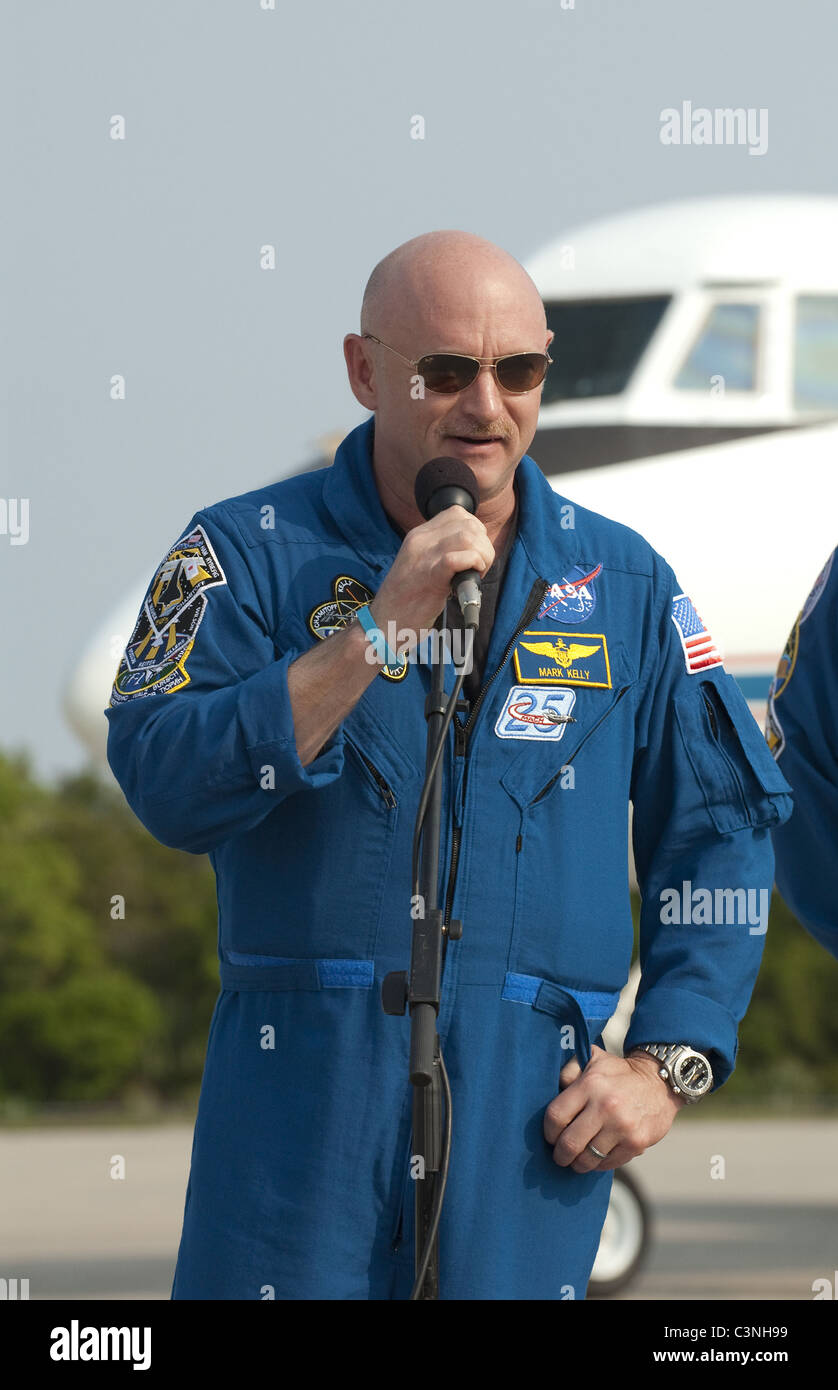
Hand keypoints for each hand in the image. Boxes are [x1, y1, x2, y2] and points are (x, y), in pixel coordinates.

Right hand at [369, 506, 494, 653]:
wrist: (383, 624)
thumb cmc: (406, 602)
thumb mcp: (422, 566)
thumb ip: (440, 553)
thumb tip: (472, 550)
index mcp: (418, 536)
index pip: (457, 513)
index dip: (476, 531)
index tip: (474, 553)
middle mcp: (420, 540)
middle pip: (468, 524)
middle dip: (484, 546)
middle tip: (478, 568)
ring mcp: (423, 556)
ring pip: (468, 537)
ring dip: (482, 556)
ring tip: (475, 574)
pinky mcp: (429, 575)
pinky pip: (457, 558)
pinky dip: (473, 565)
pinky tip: (469, 580)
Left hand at [542, 1046, 685, 1173]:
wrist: (660, 1083)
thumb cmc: (619, 1073)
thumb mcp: (593, 1059)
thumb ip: (569, 1070)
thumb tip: (551, 1090)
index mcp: (590, 1084)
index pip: (556, 1116)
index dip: (548, 1131)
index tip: (550, 1136)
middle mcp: (605, 1106)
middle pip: (569, 1143)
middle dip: (560, 1154)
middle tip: (560, 1156)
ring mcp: (622, 1127)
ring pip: (587, 1158)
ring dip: (578, 1164)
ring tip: (576, 1161)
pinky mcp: (636, 1143)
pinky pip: (608, 1163)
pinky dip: (599, 1165)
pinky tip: (596, 1158)